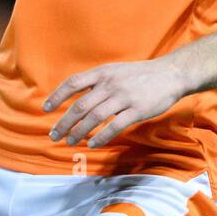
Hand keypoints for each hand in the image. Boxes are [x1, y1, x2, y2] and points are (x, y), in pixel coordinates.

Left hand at [43, 58, 186, 147]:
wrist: (171, 74)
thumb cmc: (140, 75)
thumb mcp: (115, 71)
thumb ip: (97, 82)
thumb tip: (77, 96)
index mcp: (102, 73)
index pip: (73, 83)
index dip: (57, 96)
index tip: (45, 109)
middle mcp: (110, 84)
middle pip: (80, 105)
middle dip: (64, 122)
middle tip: (54, 135)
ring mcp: (124, 97)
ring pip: (94, 117)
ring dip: (79, 132)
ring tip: (70, 142)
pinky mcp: (137, 110)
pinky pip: (114, 126)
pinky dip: (101, 137)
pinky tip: (92, 144)